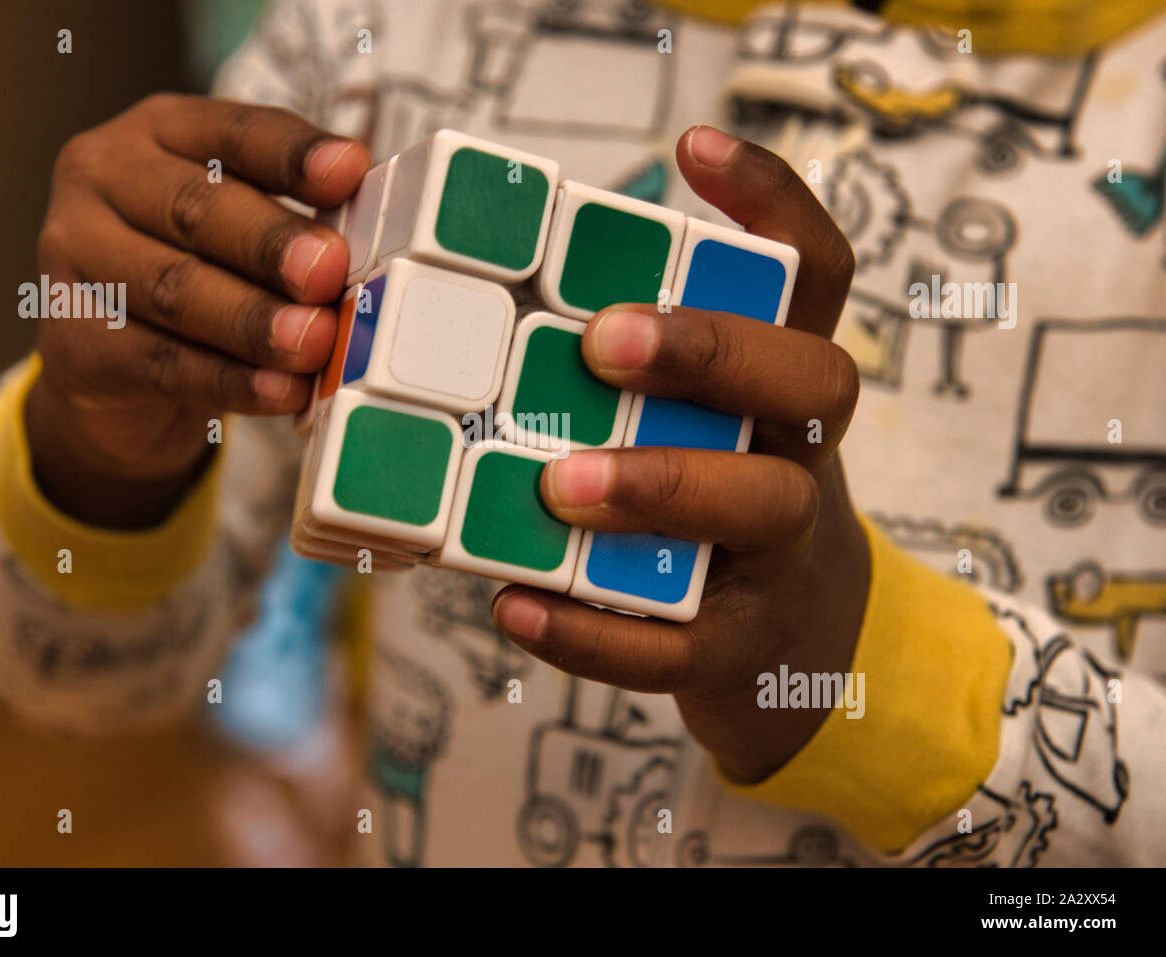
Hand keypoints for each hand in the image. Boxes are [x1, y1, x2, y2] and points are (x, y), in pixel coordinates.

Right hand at [25, 94, 369, 526]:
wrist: (114, 370)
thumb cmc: (203, 276)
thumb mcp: (243, 235)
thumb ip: (298, 226)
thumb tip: (375, 248)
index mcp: (158, 134)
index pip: (232, 131)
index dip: (293, 153)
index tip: (350, 169)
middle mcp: (103, 181)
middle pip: (197, 210)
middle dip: (272, 244)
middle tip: (331, 271)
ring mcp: (73, 260)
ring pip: (177, 290)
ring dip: (255, 320)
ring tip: (316, 341)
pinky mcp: (74, 344)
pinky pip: (164, 363)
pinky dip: (231, 381)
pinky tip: (282, 391)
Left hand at [491, 126, 867, 783]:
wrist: (794, 652)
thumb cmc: (714, 511)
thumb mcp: (701, 430)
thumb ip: (630, 384)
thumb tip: (475, 323)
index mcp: (784, 386)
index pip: (816, 276)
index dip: (772, 205)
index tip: (689, 145)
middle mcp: (802, 453)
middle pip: (814, 380)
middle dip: (713, 349)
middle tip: (604, 341)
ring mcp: (783, 554)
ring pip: (761, 503)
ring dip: (659, 483)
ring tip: (556, 484)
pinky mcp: (741, 646)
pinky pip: (679, 643)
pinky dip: (592, 631)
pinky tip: (514, 605)